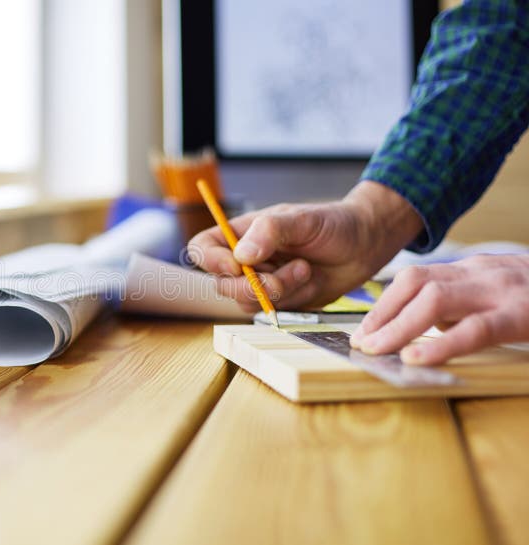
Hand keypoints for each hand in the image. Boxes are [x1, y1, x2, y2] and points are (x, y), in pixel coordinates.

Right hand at [187, 181, 422, 311]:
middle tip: (276, 279)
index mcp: (242, 233)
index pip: (204, 248)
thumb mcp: (302, 220)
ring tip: (305, 269)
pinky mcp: (281, 300)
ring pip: (247, 301)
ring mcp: (262, 281)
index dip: (211, 261)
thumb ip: (270, 232)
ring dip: (278, 290)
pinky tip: (310, 279)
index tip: (236, 265)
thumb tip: (241, 254)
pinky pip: (273, 310)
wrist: (366, 245)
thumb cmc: (333, 223)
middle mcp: (246, 259)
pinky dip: (293, 298)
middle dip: (250, 285)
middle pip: (221, 283)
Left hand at [350, 254, 528, 364]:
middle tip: (360, 344)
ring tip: (377, 351)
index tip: (363, 330)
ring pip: (435, 300)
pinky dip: (442, 344)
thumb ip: (464, 305)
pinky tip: (417, 358)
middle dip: (382, 315)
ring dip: (398, 326)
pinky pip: (476, 328)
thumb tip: (424, 328)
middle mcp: (482, 273)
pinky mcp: (523, 314)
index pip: (414, 279)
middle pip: (414, 284)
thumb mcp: (499, 292)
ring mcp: (502, 290)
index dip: (383, 305)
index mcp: (473, 270)